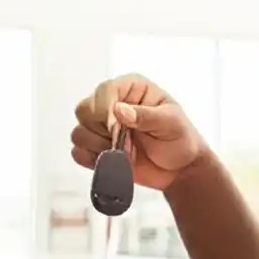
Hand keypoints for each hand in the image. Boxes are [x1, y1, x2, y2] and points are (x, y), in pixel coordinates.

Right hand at [71, 74, 207, 190]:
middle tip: (125, 142)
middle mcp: (112, 104)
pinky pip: (79, 153)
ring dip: (100, 147)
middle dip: (103, 130)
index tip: (117, 128)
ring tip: (125, 152)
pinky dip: (93, 160)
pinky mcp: (97, 149)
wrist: (180, 169)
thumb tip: (119, 110)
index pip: (104, 91)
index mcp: (130, 89)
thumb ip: (146, 115)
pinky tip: (114, 161)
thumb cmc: (180, 140)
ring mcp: (103, 128)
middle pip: (84, 110)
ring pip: (79, 133)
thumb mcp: (171, 123)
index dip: (106, 111)